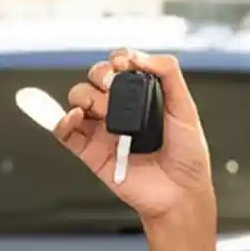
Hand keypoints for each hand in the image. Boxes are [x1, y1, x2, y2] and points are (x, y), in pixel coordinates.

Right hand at [54, 48, 214, 225]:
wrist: (181, 194)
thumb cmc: (187, 157)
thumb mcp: (185, 108)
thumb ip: (168, 75)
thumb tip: (142, 56)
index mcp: (141, 98)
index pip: (119, 67)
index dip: (118, 59)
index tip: (124, 63)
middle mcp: (120, 111)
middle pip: (94, 79)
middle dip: (100, 75)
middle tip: (113, 86)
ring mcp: (104, 130)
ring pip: (78, 99)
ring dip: (86, 96)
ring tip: (105, 110)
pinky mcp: (91, 152)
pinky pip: (64, 132)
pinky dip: (62, 120)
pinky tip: (76, 117)